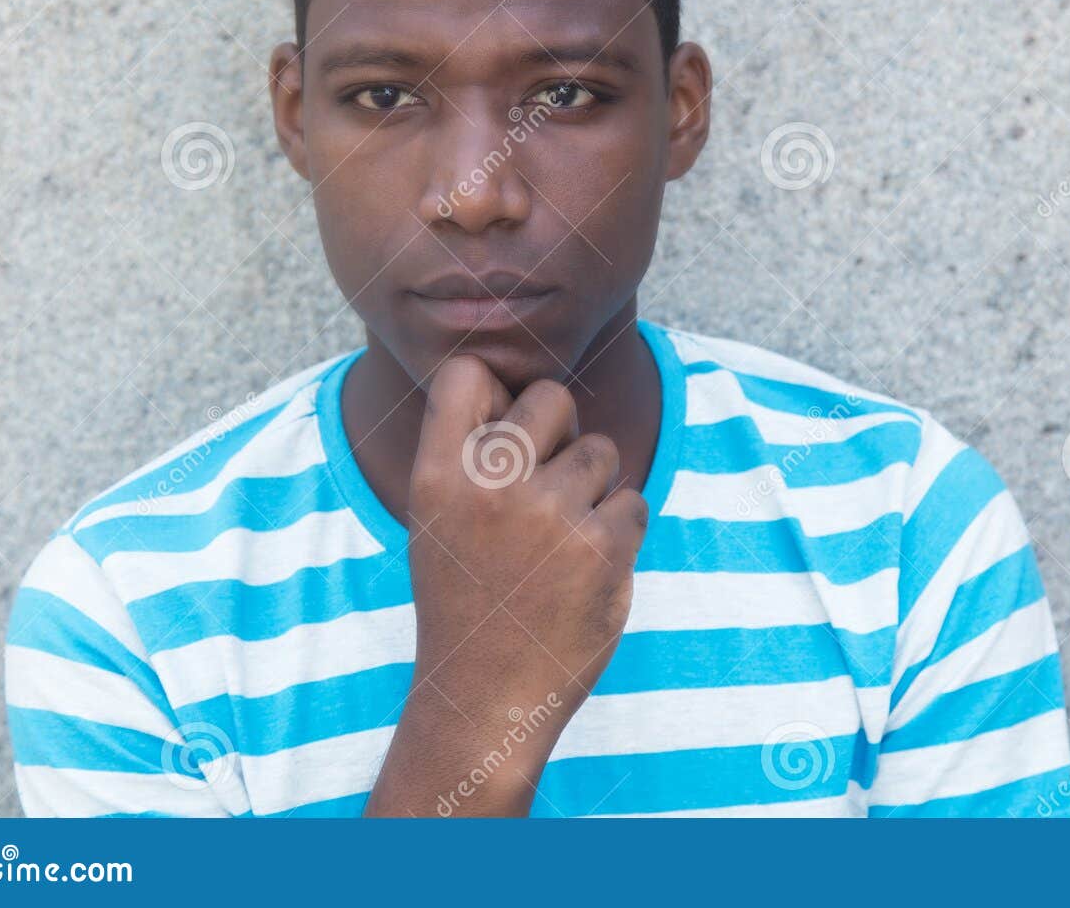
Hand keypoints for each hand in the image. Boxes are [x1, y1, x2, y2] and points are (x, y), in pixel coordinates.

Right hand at [366, 355, 647, 815]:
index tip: (504, 426)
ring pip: (602, 450)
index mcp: (438, 476)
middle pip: (552, 395)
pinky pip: (632, 502)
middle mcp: (490, 485)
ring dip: (594, 487)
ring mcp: (549, 514)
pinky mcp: (602, 547)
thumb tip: (530, 390)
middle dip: (562, 431)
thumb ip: (472, 455)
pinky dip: (619, 532)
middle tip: (547, 485)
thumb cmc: (467, 598)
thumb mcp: (437, 520)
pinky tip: (585, 570)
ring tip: (561, 540)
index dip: (497, 388)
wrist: (485, 696)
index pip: (468, 372)